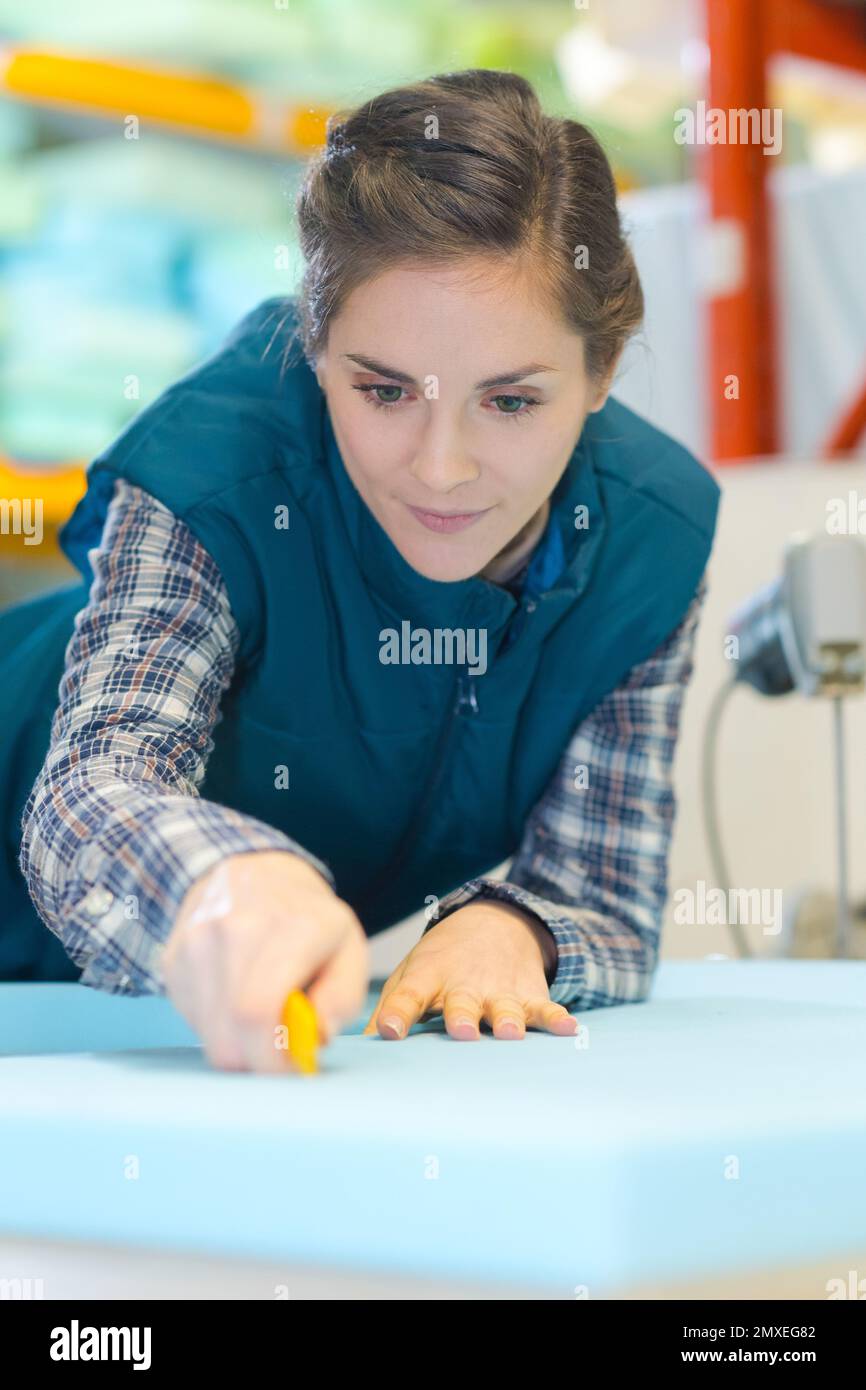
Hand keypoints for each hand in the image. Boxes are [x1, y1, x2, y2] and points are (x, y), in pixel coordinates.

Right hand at [163, 851, 368, 1072]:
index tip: (289, 1069)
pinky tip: (235, 998)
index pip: (258, 1011)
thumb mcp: (348, 949)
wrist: (255, 872)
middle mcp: (236, 927)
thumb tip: (314, 1038)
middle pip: (229, 1035)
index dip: (271, 1060)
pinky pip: (192, 1019)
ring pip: (209, 1034)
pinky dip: (216, 1025)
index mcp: (293, 927)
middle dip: (257, 1062)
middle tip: (278, 1053)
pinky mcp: (173, 957)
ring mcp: (197, 941)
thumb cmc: (308, 921)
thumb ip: (342, 998)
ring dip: (237, 1044)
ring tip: (261, 1016)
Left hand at [362, 901, 576, 1040]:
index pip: (408, 996)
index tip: (389, 1031)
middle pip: (461, 1004)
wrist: (494, 922)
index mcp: (428, 978)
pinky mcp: (529, 994)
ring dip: (508, 1018)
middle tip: (461, 1031)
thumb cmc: (443, 961)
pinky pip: (544, 1008)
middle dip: (462, 1017)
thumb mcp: (411, 974)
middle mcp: (465, 984)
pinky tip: (568, 1027)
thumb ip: (388, 1009)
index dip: (398, 1012)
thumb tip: (358, 1048)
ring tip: (510, 1031)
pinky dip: (556, 1018)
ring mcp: (499, 990)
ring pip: (504, 1007)